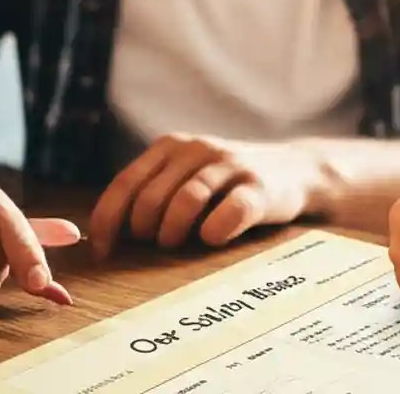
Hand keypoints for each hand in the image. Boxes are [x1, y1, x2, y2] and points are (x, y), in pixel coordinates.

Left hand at [87, 134, 323, 257]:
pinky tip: (213, 239)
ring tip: (178, 245)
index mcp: (171, 146)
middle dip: (144, 231)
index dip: (107, 222)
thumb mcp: (186, 178)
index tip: (102, 252)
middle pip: (151, 198)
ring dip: (174, 233)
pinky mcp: (260, 187)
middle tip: (156, 246)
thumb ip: (152, 194)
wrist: (296, 171)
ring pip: (186, 202)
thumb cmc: (228, 187)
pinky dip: (214, 232)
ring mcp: (230, 165)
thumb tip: (103, 238)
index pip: (125, 184)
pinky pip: (229, 212)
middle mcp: (198, 149)